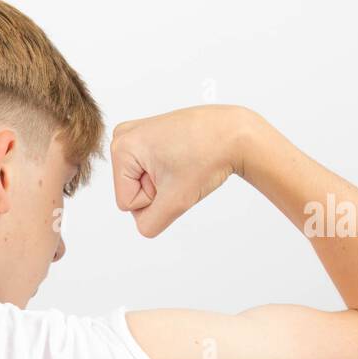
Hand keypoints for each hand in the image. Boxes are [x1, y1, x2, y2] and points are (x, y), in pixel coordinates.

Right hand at [111, 105, 255, 236]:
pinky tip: (182, 157)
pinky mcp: (149, 135)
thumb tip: (144, 225)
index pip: (127, 203)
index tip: (175, 177)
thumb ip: (150, 224)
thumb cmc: (209, 158)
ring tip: (182, 163)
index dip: (154, 199)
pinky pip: (149, 170)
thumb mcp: (176, 202)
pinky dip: (167, 171)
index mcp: (122, 148)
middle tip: (180, 171)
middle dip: (157, 190)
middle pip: (131, 191)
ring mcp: (136, 133)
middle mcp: (123, 137)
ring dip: (163, 182)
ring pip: (140, 182)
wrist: (236, 134)